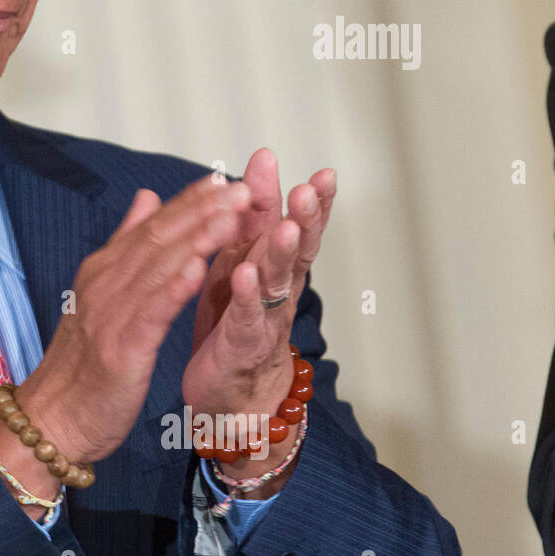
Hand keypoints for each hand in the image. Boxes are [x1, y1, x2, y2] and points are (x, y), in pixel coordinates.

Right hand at [12, 173, 251, 466]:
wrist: (53, 418)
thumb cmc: (82, 363)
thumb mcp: (102, 295)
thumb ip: (126, 244)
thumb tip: (148, 197)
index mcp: (104, 271)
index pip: (152, 226)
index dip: (189, 201)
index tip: (225, 180)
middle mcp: (104, 285)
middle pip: (158, 238)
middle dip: (201, 211)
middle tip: (242, 189)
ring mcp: (108, 315)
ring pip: (157, 268)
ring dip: (196, 240)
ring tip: (231, 218)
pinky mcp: (118, 350)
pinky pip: (149, 313)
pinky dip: (172, 288)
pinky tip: (197, 270)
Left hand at [181, 148, 335, 463]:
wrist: (231, 394)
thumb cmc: (235, 321)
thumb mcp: (242, 258)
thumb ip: (252, 216)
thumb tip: (262, 162)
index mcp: (273, 266)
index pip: (296, 227)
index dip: (310, 202)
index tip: (323, 172)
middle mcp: (277, 291)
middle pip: (297, 251)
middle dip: (306, 220)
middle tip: (311, 190)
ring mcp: (263, 319)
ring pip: (277, 282)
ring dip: (281, 253)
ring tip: (285, 225)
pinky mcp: (240, 345)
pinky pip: (245, 318)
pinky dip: (246, 297)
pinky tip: (244, 275)